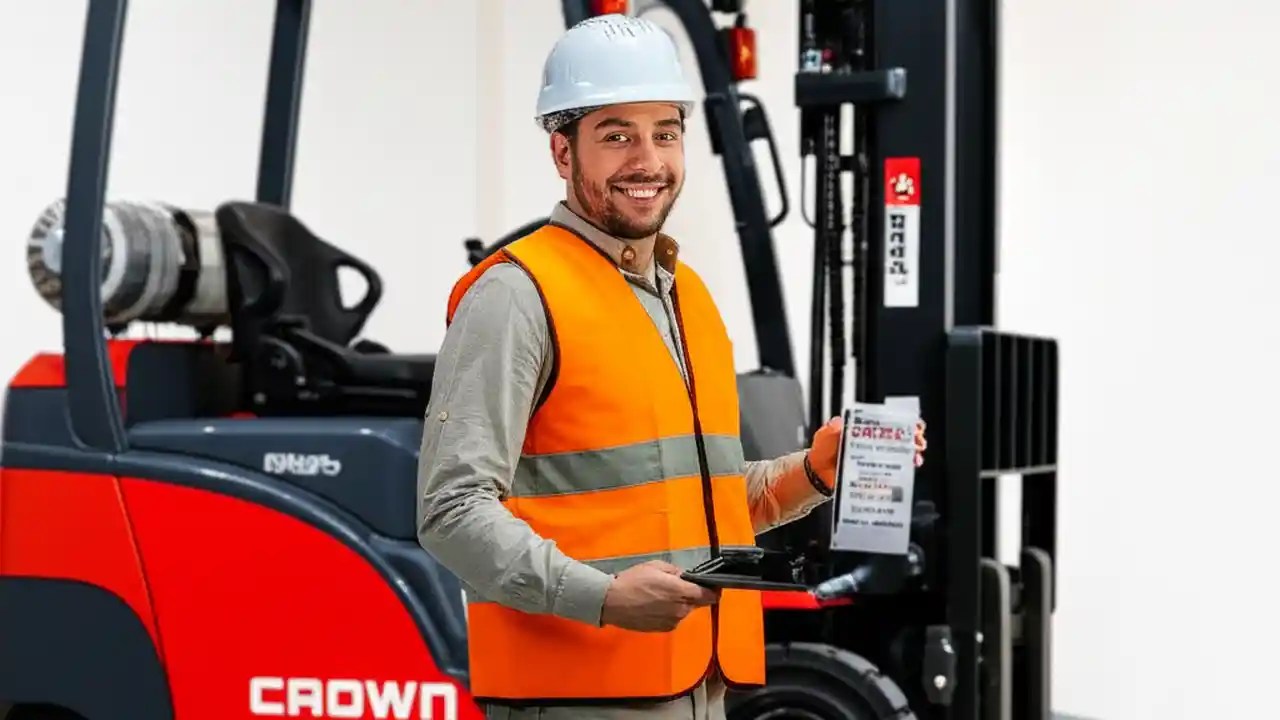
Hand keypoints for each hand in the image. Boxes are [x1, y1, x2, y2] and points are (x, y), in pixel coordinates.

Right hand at [600, 560, 718, 632]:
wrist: (612, 602)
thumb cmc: (633, 580)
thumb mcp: (656, 566)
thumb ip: (676, 572)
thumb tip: (685, 577)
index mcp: (681, 592)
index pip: (709, 596)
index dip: (713, 590)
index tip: (711, 586)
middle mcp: (681, 610)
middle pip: (697, 603)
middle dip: (693, 595)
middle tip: (679, 586)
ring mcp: (672, 622)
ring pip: (685, 611)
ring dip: (680, 604)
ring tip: (662, 596)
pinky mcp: (663, 629)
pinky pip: (674, 619)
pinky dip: (670, 612)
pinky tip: (655, 606)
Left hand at [808, 415, 930, 478]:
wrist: (818, 474)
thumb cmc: (822, 451)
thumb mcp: (825, 436)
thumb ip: (831, 429)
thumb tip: (838, 422)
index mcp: (865, 428)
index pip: (889, 420)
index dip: (904, 420)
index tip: (913, 424)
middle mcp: (874, 440)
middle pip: (900, 435)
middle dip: (913, 436)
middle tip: (917, 440)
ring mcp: (877, 455)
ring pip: (902, 451)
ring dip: (913, 451)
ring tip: (916, 455)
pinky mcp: (877, 470)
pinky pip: (896, 468)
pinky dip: (906, 467)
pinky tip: (911, 467)